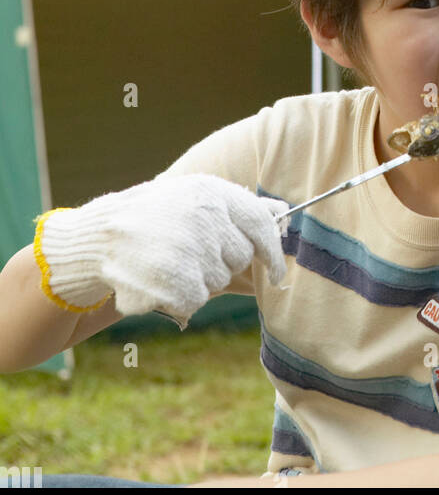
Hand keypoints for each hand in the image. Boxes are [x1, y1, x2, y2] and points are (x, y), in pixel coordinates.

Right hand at [36, 173, 289, 326]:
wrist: (98, 237)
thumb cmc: (153, 216)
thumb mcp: (194, 198)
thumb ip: (240, 207)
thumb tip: (284, 213)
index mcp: (212, 193)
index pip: (260, 223)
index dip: (272, 250)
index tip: (277, 270)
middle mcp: (205, 218)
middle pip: (240, 258)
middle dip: (220, 262)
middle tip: (186, 251)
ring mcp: (191, 251)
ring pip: (217, 282)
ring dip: (196, 280)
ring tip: (166, 261)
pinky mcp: (176, 283)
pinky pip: (196, 301)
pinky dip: (179, 298)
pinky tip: (157, 280)